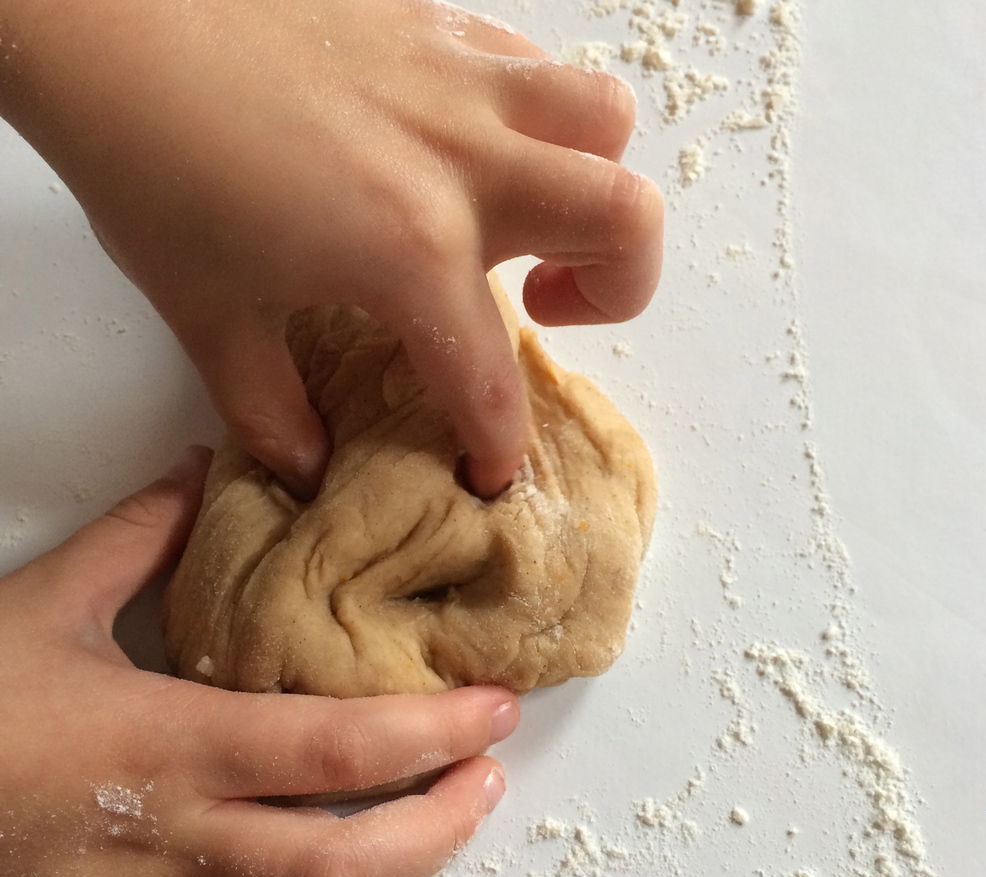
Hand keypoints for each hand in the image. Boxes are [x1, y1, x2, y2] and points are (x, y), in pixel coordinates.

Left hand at [0, 0, 662, 498]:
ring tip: (531, 214)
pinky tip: (472, 149)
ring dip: (594, 182)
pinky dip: (536, 119)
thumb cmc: (151, 166)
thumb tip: (307, 464)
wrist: (106, 24)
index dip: (502, 443)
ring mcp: (458, 84)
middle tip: (545, 306)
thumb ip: (270, 412)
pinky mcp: (436, 25)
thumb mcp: (210, 319)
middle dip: (619, 290)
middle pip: (626, 220)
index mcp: (409, 252)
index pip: (491, 377)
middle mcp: (462, 165)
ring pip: (606, 121)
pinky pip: (535, 68)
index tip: (492, 470)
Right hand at [0, 447, 517, 876]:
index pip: (340, 747)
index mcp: (166, 745)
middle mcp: (163, 849)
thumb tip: (207, 470)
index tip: (496, 712)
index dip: (437, 732)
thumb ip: (141, 535)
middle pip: (341, 866)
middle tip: (485, 789)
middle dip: (440, 830)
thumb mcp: (42, 603)